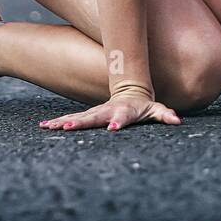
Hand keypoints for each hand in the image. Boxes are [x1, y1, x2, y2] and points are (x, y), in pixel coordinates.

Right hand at [38, 87, 181, 131]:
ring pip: (78, 118)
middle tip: (66, 129)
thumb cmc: (144, 106)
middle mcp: (106, 112)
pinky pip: (71, 120)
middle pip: (92, 118)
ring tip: (48, 127)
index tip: (112, 129)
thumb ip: (164, 114)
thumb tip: (176, 120)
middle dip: (79, 123)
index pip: (121, 118)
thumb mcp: (156, 110)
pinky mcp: (87, 116)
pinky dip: (57, 122)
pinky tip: (43, 126)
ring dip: (63, 122)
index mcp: (123, 111)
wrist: (129, 91)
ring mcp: (95, 113)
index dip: (117, 122)